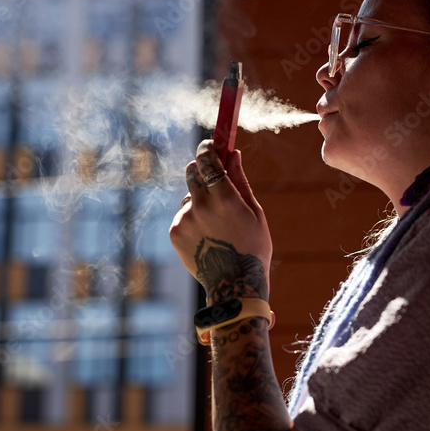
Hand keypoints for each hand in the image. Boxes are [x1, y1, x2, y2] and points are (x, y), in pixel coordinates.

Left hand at [169, 141, 272, 302]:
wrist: (234, 285)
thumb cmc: (252, 247)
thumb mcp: (254, 212)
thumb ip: (240, 180)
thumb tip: (233, 153)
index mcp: (224, 197)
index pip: (207, 159)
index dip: (208, 148)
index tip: (210, 145)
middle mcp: (200, 205)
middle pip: (192, 171)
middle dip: (201, 170)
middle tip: (213, 180)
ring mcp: (185, 219)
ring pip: (189, 196)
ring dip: (199, 200)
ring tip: (216, 224)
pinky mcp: (175, 231)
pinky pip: (183, 215)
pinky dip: (193, 219)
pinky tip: (207, 237)